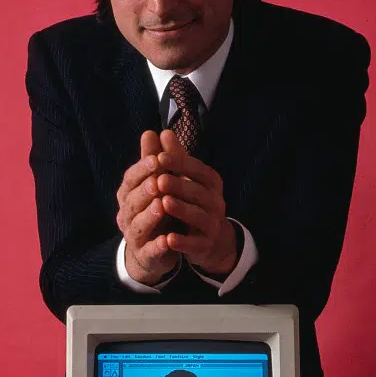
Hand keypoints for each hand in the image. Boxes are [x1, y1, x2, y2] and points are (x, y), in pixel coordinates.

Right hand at [116, 130, 180, 284]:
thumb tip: (151, 132)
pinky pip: (150, 250)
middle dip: (145, 190)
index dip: (143, 169)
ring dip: (149, 215)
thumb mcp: (157, 183)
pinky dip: (158, 245)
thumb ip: (154, 161)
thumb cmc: (157, 209)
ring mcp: (134, 236)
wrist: (154, 249)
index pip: (131, 179)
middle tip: (158, 181)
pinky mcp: (146, 255)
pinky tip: (167, 240)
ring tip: (162, 205)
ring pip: (138, 225)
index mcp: (128, 195)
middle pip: (132, 201)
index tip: (158, 158)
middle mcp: (127, 214)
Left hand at [155, 129, 238, 276]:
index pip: (197, 169)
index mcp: (211, 182)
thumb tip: (163, 132)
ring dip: (181, 210)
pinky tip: (168, 239)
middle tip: (159, 180)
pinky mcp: (206, 244)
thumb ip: (175, 158)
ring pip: (198, 216)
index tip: (160, 157)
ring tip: (164, 203)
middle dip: (179, 185)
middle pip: (198, 192)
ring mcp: (213, 224)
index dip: (179, 163)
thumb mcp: (186, 179)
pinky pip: (195, 243)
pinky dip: (183, 241)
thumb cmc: (193, 201)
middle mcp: (216, 201)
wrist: (210, 238)